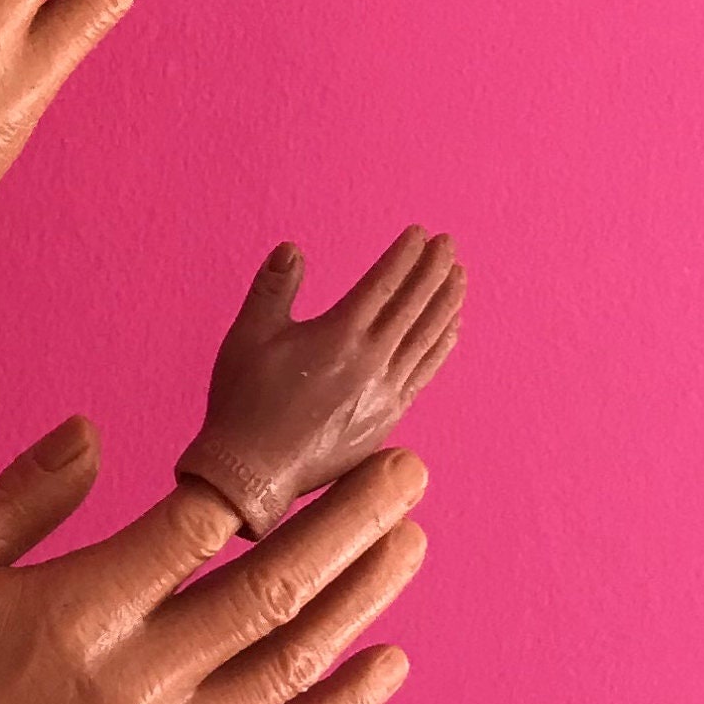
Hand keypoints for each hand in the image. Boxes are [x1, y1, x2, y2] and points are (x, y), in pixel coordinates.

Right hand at [0, 427, 424, 703]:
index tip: (307, 442)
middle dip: (348, 521)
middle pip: (270, 587)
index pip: (195, 526)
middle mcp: (135, 677)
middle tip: (405, 471)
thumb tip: (93, 431)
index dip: (259, 480)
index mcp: (75, 609)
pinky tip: (387, 662)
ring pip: (291, 662)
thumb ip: (21, 497)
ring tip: (408, 541)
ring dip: (361, 597)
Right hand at [177, 227, 466, 534]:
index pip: (384, 284)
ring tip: (459, 278)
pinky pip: (425, 372)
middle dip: (434, 270)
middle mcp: (370, 361)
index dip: (404, 256)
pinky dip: (442, 345)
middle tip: (448, 243)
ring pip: (427, 338)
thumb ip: (273, 287)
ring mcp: (384, 392)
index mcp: (338, 336)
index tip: (419, 234)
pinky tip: (451, 329)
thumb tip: (292, 248)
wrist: (253, 470)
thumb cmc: (244, 401)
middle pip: (414, 306)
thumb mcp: (248, 335)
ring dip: (446, 303)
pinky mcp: (387, 418)